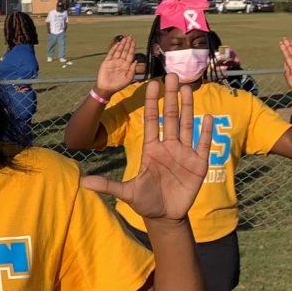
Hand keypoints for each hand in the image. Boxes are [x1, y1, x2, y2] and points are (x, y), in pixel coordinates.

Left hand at [83, 74, 212, 222]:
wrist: (164, 216)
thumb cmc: (145, 201)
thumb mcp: (126, 192)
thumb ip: (108, 185)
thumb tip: (83, 183)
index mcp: (151, 149)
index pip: (152, 121)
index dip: (152, 102)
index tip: (152, 84)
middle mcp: (168, 147)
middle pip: (170, 117)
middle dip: (171, 97)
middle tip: (172, 75)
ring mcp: (184, 154)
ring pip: (187, 126)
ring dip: (188, 107)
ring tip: (189, 88)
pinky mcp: (198, 165)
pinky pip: (203, 145)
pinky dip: (205, 132)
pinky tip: (208, 117)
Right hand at [95, 36, 136, 96]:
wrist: (106, 88)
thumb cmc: (118, 85)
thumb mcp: (128, 79)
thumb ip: (132, 70)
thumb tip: (136, 61)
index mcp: (126, 66)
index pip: (130, 54)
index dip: (132, 48)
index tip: (134, 41)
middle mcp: (120, 62)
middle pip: (125, 51)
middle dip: (128, 44)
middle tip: (130, 37)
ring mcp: (113, 62)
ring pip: (118, 51)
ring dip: (122, 45)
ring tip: (124, 38)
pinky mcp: (107, 62)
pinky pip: (111, 54)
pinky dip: (113, 49)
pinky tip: (117, 44)